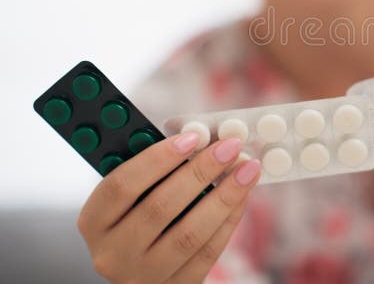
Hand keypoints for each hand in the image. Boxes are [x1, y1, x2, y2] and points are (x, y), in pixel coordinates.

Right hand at [77, 133, 260, 282]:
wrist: (141, 273)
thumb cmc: (137, 218)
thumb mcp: (130, 197)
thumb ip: (152, 171)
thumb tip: (198, 138)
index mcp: (94, 221)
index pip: (120, 185)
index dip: (157, 159)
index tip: (193, 137)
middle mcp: (113, 253)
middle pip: (159, 208)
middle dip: (200, 172)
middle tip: (230, 147)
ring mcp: (142, 276)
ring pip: (189, 234)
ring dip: (224, 196)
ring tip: (247, 169)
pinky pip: (207, 253)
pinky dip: (229, 221)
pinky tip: (243, 196)